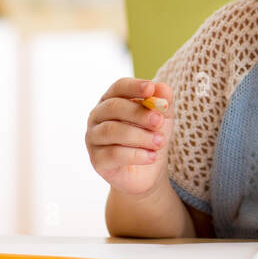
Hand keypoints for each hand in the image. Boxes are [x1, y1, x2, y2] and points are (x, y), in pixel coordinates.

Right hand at [85, 77, 173, 197]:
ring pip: (112, 131)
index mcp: (112, 100)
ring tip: (160, 142)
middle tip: (158, 121)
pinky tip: (152, 157)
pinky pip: (113, 154)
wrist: (148, 172)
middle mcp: (97, 117)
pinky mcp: (97, 161)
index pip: (119, 87)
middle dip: (138, 113)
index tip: (150, 88)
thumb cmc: (151, 137)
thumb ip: (163, 101)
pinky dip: (136, 155)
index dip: (134, 86)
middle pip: (113, 107)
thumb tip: (163, 88)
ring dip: (140, 136)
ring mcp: (93, 138)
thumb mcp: (163, 118)